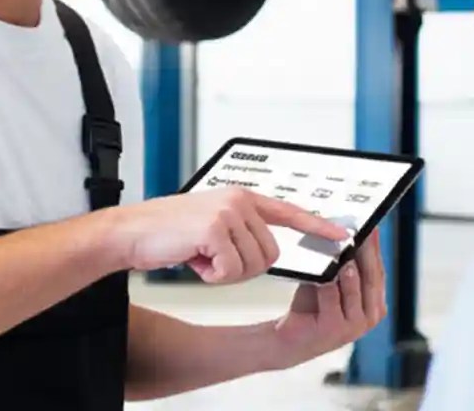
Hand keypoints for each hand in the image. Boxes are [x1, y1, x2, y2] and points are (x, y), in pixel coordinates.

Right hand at [107, 188, 349, 283]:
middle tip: (211, 259)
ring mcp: (228, 212)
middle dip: (242, 268)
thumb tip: (265, 251)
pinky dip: (212, 276)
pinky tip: (193, 259)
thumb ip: (240, 229)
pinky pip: (231, 271)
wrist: (130, 232)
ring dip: (225, 272)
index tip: (343, 235)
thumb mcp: (211, 224)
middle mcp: (239, 200)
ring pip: (252, 265)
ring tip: (199, 255)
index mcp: (242, 197)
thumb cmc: (169, 234)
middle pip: (270, 254)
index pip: (289, 211)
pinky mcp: (215, 229)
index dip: (317, 226)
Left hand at [269, 230, 386, 368]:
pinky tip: (325, 270)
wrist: (291, 338)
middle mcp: (370, 316)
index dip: (375, 248)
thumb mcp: (333, 283)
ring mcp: (354, 325)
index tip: (371, 227)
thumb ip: (344, 265)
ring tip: (345, 248)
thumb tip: (346, 234)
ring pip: (353, 287)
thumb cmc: (314, 307)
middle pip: (370, 277)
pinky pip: (331, 297)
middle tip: (359, 231)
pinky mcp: (334, 329)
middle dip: (365, 251)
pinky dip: (328, 282)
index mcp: (375, 304)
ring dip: (349, 266)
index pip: (378, 270)